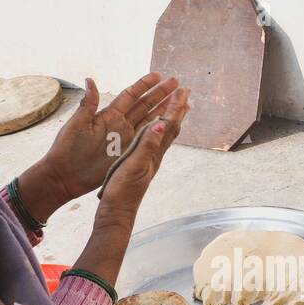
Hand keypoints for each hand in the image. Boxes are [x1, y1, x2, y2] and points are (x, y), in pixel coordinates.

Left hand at [18, 72, 180, 219]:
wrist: (66, 175)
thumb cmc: (67, 148)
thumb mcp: (77, 124)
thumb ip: (88, 103)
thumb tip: (90, 79)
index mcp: (108, 114)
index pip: (130, 95)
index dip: (144, 85)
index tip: (158, 75)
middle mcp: (119, 124)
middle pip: (144, 105)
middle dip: (160, 94)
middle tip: (177, 83)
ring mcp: (125, 139)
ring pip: (149, 121)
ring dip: (164, 110)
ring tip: (180, 100)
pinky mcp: (128, 152)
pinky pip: (147, 139)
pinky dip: (159, 130)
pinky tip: (170, 124)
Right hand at [72, 87, 190, 286]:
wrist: (116, 215)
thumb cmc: (122, 193)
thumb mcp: (132, 166)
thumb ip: (147, 145)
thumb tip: (161, 124)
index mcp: (153, 153)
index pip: (168, 125)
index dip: (175, 107)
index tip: (182, 89)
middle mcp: (155, 157)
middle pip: (172, 128)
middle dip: (178, 110)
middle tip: (186, 93)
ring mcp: (149, 162)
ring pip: (165, 136)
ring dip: (171, 119)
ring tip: (177, 108)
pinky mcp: (142, 167)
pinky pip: (154, 143)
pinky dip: (158, 131)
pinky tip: (154, 133)